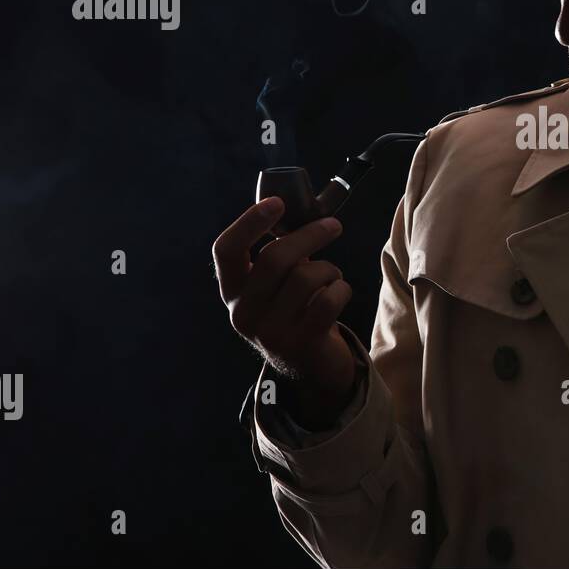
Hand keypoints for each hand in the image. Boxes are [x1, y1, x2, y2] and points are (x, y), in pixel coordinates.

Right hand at [213, 197, 359, 426]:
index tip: (277, 202)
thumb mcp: (278, 283)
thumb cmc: (295, 308)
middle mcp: (243, 313)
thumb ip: (280, 251)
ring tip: (332, 276)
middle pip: (275, 259)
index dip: (249, 222)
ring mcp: (270, 332)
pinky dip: (341, 289)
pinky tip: (340, 293)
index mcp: (232, 292)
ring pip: (306, 277)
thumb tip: (297, 209)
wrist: (310, 366)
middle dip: (310, 235)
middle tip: (333, 225)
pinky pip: (328, 300)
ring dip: (329, 268)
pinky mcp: (301, 344)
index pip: (226, 250)